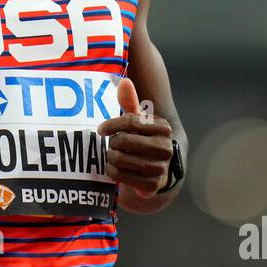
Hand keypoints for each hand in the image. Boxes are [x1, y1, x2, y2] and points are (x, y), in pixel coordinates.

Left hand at [97, 77, 172, 198]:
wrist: (155, 168)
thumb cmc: (142, 138)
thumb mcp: (138, 120)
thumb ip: (130, 101)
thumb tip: (124, 82)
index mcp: (163, 127)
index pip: (130, 121)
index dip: (111, 125)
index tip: (100, 130)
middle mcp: (166, 148)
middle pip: (124, 141)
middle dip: (112, 143)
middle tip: (112, 145)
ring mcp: (161, 167)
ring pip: (120, 159)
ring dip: (111, 157)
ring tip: (113, 156)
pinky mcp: (152, 185)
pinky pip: (121, 176)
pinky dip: (112, 172)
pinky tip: (113, 168)